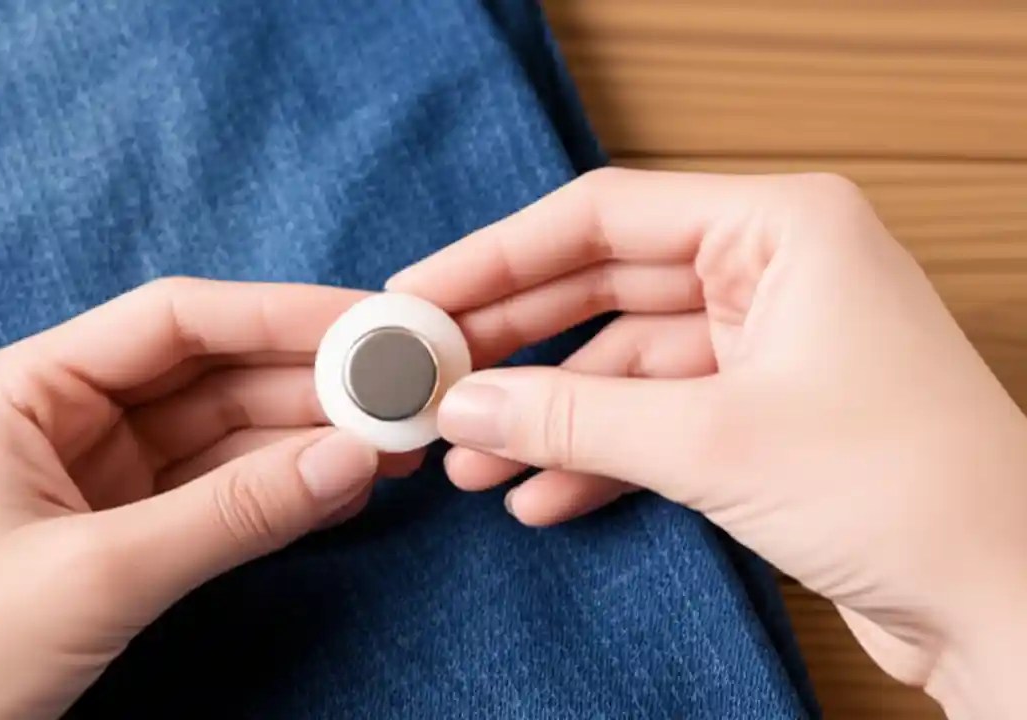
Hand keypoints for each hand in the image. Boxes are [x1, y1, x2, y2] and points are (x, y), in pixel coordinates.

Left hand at [0, 279, 420, 719]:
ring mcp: (93, 482)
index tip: (375, 323)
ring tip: (396, 447)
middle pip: (210, 377)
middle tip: (407, 395)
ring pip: (220, 441)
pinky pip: (212, 501)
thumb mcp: (98, 572)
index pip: (178, 320)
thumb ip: (235, 513)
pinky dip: (276, 498)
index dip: (284, 313)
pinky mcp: (114, 541)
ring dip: (305, 442)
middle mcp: (65, 418)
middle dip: (309, 384)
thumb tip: (358, 459)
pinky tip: (340, 493)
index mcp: (30, 386)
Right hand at [388, 168, 1026, 718]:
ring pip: (623, 363)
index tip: (419, 296)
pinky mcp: (764, 414)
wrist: (1006, 603)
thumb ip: (574, 416)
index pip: (602, 216)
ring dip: (546, 414)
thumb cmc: (908, 490)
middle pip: (604, 286)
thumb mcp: (712, 441)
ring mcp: (769, 345)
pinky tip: (538, 494)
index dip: (496, 257)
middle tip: (428, 373)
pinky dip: (597, 454)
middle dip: (514, 342)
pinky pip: (654, 418)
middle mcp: (774, 272)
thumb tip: (462, 402)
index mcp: (780, 228)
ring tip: (467, 459)